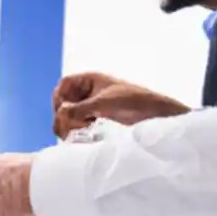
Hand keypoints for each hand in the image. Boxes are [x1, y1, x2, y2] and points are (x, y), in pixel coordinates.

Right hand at [52, 72, 188, 138]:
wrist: (157, 114)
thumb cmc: (134, 101)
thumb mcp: (103, 103)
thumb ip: (80, 108)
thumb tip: (60, 115)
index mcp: (91, 79)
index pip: (64, 85)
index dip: (59, 97)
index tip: (62, 111)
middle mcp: (91, 91)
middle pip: (65, 100)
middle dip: (64, 114)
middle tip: (70, 126)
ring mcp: (95, 104)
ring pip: (72, 113)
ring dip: (70, 123)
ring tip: (78, 132)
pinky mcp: (101, 117)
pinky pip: (81, 122)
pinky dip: (79, 128)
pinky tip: (85, 135)